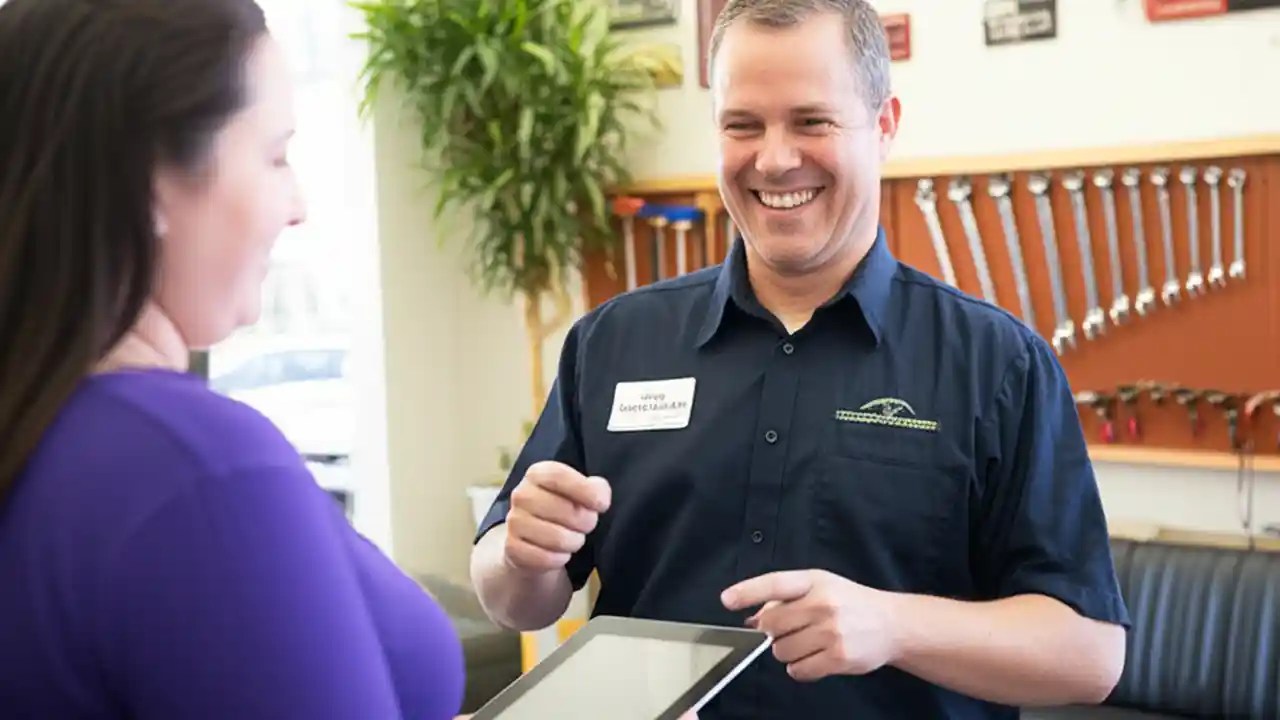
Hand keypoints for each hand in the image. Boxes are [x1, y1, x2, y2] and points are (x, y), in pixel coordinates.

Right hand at [503, 461, 610, 573]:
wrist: (532, 540)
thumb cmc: (563, 510)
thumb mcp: (579, 492)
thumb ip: (595, 488)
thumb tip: (600, 495)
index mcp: (538, 474)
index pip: (559, 476)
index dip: (586, 491)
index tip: (602, 505)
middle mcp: (522, 495)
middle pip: (566, 510)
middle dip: (586, 522)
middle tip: (587, 525)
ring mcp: (514, 522)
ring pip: (559, 538)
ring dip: (574, 542)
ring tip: (573, 538)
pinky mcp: (513, 548)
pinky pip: (547, 558)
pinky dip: (560, 559)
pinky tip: (559, 553)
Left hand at [721, 569, 900, 681]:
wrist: (892, 624)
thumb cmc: (851, 603)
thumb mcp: (821, 587)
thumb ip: (786, 598)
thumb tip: (752, 617)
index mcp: (815, 581)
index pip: (774, 584)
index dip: (748, 591)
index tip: (727, 600)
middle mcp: (823, 604)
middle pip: (771, 624)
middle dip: (772, 631)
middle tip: (789, 630)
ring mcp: (831, 632)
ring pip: (781, 651)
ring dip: (786, 652)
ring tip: (807, 643)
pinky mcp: (839, 657)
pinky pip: (798, 671)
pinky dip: (799, 669)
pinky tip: (813, 658)